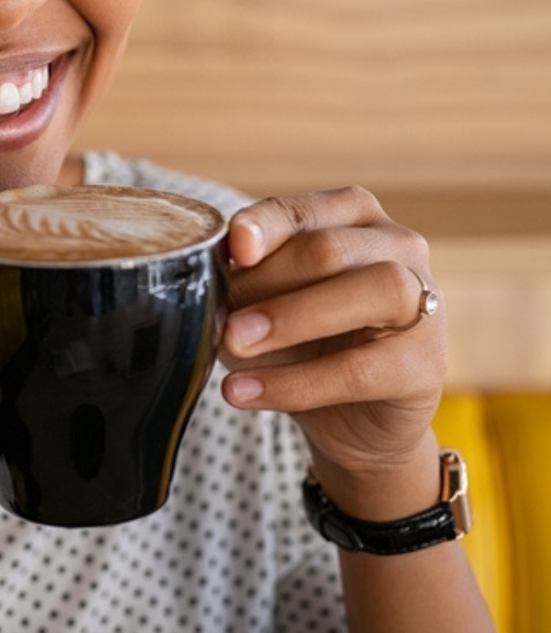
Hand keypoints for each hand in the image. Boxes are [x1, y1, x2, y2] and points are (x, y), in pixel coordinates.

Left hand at [219, 187, 447, 508]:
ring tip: (235, 346)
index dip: (265, 226)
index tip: (234, 248)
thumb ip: (243, 284)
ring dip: (292, 319)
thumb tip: (207, 280)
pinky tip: (246, 392)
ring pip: (372, 291)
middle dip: (268, 282)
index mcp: (351, 219)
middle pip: (331, 249)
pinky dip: (297, 383)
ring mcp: (423, 302)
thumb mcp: (262, 306)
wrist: (351, 421)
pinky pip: (362, 369)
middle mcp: (396, 247)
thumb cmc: (303, 345)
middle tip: (222, 320)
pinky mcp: (425, 365)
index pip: (300, 212)